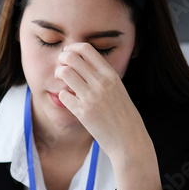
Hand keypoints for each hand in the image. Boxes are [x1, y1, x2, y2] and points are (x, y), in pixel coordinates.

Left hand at [55, 42, 162, 189]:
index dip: (73, 48)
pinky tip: (68, 99)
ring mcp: (91, 97)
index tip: (69, 53)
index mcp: (111, 75)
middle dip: (62, 59)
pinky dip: (62, 95)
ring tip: (62, 82)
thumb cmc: (124, 116)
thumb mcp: (119, 90)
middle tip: (61, 67)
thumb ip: (104, 77)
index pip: (87, 49)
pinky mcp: (83, 112)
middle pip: (72, 58)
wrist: (129, 141)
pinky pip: (63, 95)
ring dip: (59, 75)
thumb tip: (86, 65)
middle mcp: (101, 83)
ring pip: (64, 73)